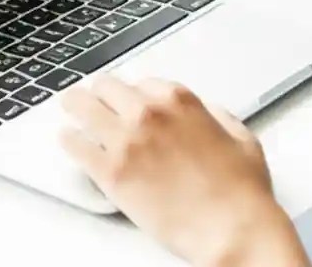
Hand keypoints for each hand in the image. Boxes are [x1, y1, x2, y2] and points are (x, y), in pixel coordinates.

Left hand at [61, 75, 308, 266]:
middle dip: (102, 96)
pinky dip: (69, 141)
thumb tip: (204, 113)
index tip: (130, 105)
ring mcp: (126, 141)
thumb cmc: (241, 191)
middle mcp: (148, 113)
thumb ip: (216, 116)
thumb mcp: (241, 137)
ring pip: (80, 105)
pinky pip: (73, 144)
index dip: (135, 96)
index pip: (140, 82)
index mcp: (179, 100)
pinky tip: (70, 142)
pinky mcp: (109, 172)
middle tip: (97, 105)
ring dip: (77, 108)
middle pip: (105, 87)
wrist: (232, 229)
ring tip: (74, 114)